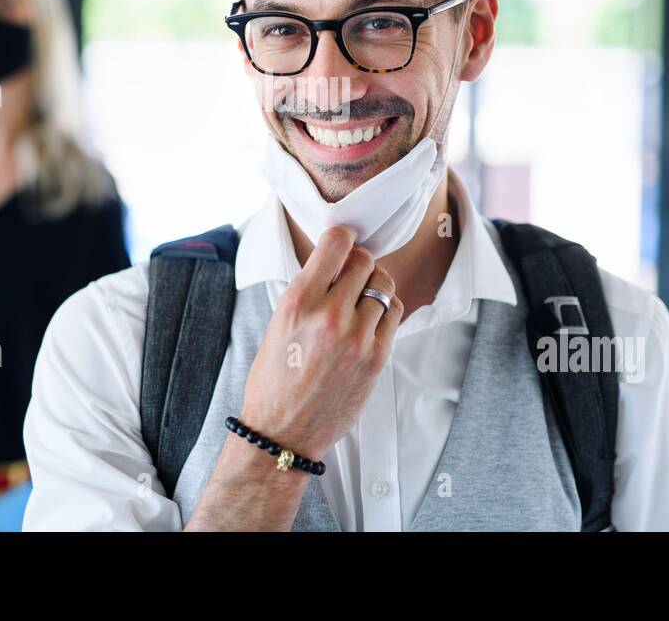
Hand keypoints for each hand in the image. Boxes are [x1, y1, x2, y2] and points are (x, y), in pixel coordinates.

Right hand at [238, 225, 402, 461]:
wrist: (283, 431)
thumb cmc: (274, 379)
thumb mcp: (278, 323)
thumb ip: (308, 291)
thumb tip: (334, 263)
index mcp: (299, 301)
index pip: (336, 244)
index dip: (343, 238)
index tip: (343, 243)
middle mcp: (330, 314)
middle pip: (365, 261)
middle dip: (358, 264)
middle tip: (350, 276)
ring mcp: (357, 337)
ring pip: (384, 285)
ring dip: (374, 286)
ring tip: (360, 300)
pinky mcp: (376, 357)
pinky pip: (394, 314)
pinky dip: (384, 311)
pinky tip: (369, 321)